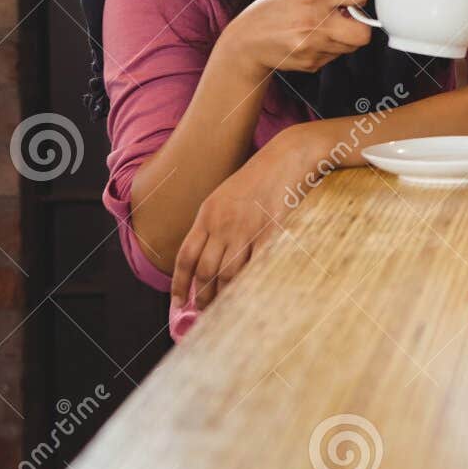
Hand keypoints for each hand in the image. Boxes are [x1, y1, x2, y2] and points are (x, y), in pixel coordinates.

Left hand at [170, 128, 319, 312]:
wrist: (287, 156)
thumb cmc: (259, 177)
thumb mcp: (225, 196)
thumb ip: (213, 224)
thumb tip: (206, 255)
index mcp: (207, 215)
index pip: (186, 257)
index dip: (180, 284)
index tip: (180, 303)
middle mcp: (223, 224)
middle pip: (206, 271)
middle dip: (204, 296)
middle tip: (206, 311)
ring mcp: (248, 229)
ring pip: (230, 273)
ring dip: (226, 295)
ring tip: (227, 307)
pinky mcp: (272, 232)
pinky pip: (258, 265)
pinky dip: (252, 283)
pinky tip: (252, 293)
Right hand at [215, 0, 374, 78]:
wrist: (246, 42)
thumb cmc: (272, 9)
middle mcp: (313, 22)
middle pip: (363, 32)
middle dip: (362, 24)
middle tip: (348, 17)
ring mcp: (312, 46)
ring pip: (352, 45)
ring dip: (346, 35)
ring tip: (327, 26)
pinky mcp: (311, 63)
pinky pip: (336, 56)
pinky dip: (331, 47)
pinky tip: (314, 38)